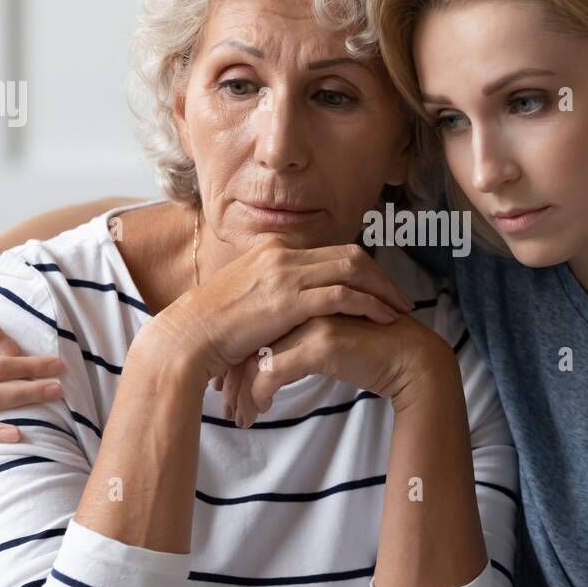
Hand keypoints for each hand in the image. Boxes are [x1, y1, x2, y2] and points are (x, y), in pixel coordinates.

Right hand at [142, 237, 415, 382]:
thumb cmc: (212, 329)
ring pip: (353, 269)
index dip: (361, 268)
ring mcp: (285, 273)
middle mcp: (281, 252)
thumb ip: (273, 293)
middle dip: (381, 276)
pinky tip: (384, 318)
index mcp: (273, 248)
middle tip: (400, 297)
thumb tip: (291, 307)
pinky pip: (343, 294)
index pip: (331, 251)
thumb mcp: (246, 299)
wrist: (187, 338)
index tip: (379, 288)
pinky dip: (369, 304)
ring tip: (400, 309)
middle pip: (349, 254)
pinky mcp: (289, 299)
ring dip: (382, 289)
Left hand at [219, 313, 450, 427]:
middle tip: (225, 406)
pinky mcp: (322, 343)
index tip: (226, 387)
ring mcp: (312, 321)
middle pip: (249, 341)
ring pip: (255, 358)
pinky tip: (261, 412)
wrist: (411, 360)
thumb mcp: (326, 343)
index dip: (236, 359)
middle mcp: (304, 304)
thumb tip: (263, 366)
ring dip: (241, 392)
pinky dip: (259, 396)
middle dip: (232, 378)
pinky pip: (273, 373)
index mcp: (302, 299)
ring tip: (239, 416)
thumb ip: (297, 344)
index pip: (254, 328)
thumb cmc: (370, 354)